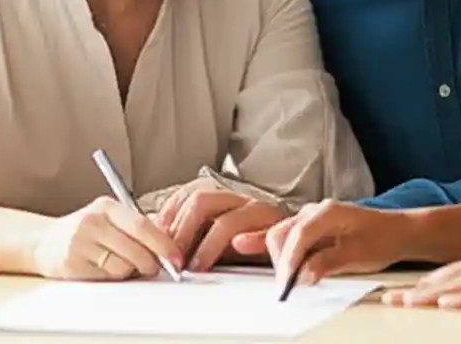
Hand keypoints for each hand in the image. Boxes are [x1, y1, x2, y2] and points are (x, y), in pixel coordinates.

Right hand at [32, 196, 183, 280]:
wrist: (44, 242)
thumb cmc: (86, 230)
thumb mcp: (110, 217)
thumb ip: (139, 223)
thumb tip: (171, 235)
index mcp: (106, 206)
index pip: (142, 225)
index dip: (163, 244)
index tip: (176, 258)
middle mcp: (92, 222)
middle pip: (135, 250)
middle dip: (151, 264)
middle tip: (153, 267)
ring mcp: (80, 244)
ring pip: (122, 268)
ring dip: (129, 272)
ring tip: (121, 264)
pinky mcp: (72, 265)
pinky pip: (106, 278)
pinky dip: (112, 278)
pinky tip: (105, 269)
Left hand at [156, 189, 288, 271]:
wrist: (303, 243)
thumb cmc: (256, 241)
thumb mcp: (219, 235)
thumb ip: (195, 233)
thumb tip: (160, 235)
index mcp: (225, 199)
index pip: (189, 193)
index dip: (170, 211)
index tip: (157, 233)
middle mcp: (241, 201)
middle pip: (203, 201)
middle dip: (183, 229)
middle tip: (173, 257)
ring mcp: (261, 214)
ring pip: (229, 220)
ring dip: (209, 244)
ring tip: (197, 266)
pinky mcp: (282, 230)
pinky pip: (267, 235)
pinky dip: (253, 241)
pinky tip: (239, 247)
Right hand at [232, 200, 415, 285]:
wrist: (399, 230)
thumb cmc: (383, 238)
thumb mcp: (359, 254)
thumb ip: (328, 262)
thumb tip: (303, 275)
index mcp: (328, 212)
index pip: (299, 234)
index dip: (289, 260)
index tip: (286, 283)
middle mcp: (315, 210)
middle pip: (282, 232)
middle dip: (280, 261)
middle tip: (285, 287)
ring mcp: (310, 216)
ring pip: (280, 233)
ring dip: (278, 257)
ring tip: (283, 281)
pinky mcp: (309, 226)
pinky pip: (285, 234)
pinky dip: (270, 245)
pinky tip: (245, 245)